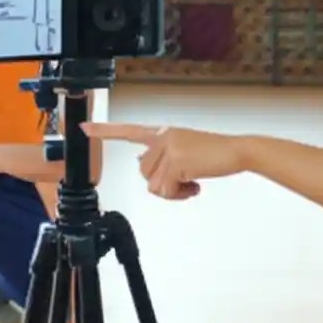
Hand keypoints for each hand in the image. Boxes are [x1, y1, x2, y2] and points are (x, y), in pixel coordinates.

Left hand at [80, 123, 247, 200]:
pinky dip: (180, 194)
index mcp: (163, 132)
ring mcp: (170, 147)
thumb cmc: (215, 153)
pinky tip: (196, 185)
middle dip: (162, 183)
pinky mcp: (178, 160)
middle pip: (143, 171)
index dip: (105, 131)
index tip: (84, 128)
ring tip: (191, 182)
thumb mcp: (185, 149)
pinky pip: (167, 189)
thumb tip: (145, 167)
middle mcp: (163, 136)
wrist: (238, 151)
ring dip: (173, 190)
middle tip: (184, 181)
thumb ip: (163, 156)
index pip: (129, 131)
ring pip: (154, 184)